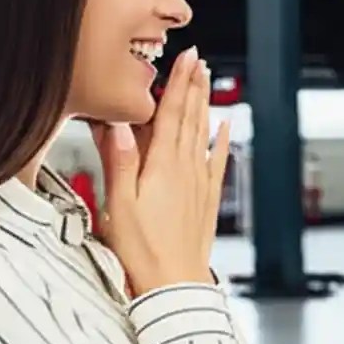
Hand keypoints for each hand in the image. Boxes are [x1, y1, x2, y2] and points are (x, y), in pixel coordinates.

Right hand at [90, 46, 231, 295]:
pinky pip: (217, 160)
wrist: (175, 285)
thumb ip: (120, 161)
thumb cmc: (143, 251)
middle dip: (193, 86)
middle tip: (198, 59)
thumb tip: (119, 124)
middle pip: (191, 118)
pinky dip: (221, 140)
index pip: (172, 115)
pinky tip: (225, 128)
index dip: (178, 84)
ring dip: (205, 105)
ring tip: (206, 82)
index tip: (186, 58)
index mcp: (164, 167)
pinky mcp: (207, 198)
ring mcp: (200, 183)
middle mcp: (187, 169)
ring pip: (204, 134)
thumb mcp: (121, 205)